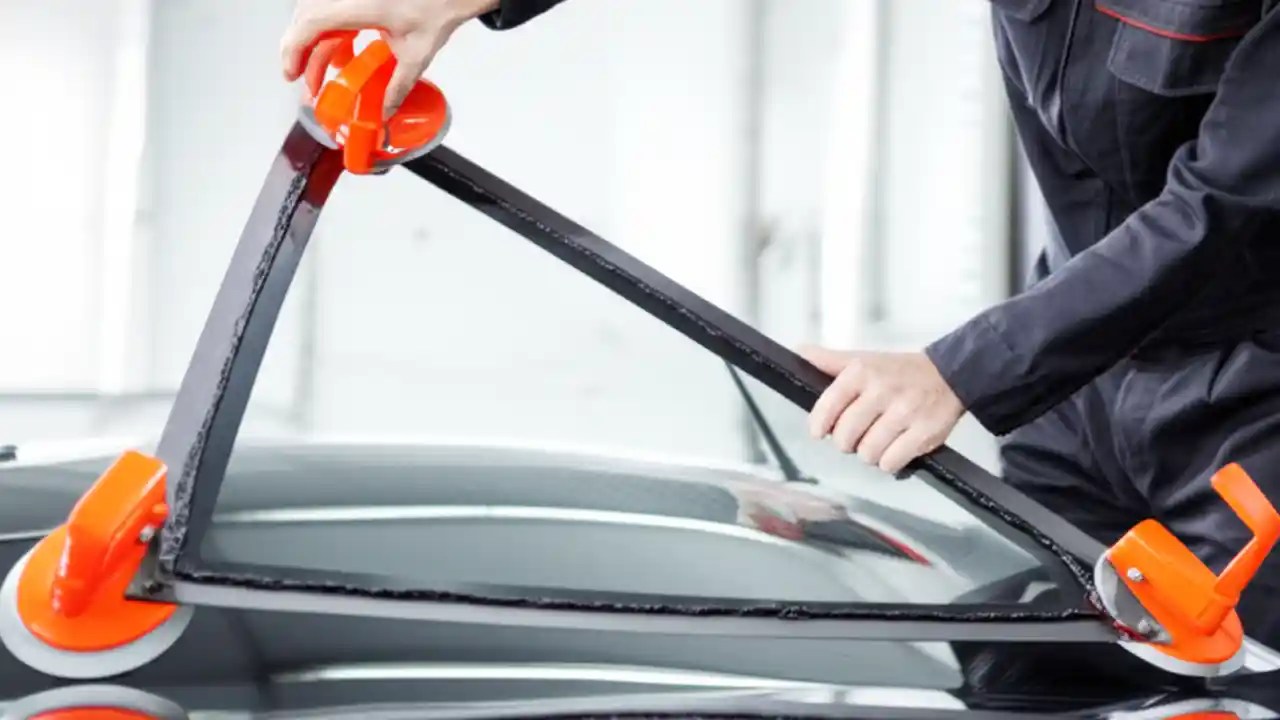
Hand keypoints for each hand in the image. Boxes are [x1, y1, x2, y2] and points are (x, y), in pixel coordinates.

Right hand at [281, 0, 499, 116]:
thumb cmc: (435, 8)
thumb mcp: (417, 55)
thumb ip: (398, 87)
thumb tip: (385, 113)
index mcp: (361, 5)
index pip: (312, 23)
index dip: (294, 49)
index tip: (292, 74)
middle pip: (306, 19)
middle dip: (300, 53)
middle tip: (306, 82)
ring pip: (314, 14)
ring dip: (312, 43)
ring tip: (318, 73)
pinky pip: (329, 10)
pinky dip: (326, 32)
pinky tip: (336, 54)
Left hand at [798, 345, 964, 473]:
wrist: (950, 374)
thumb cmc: (900, 372)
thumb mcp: (864, 359)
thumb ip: (830, 361)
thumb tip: (800, 352)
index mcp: (862, 372)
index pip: (828, 406)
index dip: (819, 425)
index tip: (819, 432)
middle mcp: (883, 390)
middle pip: (845, 436)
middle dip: (846, 442)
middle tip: (854, 437)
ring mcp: (905, 413)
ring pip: (867, 453)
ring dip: (868, 453)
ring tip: (876, 441)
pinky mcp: (925, 433)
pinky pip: (891, 463)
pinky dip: (889, 462)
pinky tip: (893, 449)